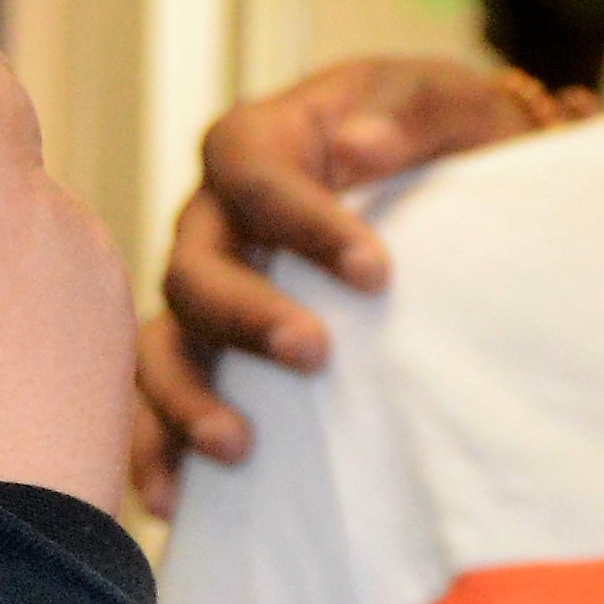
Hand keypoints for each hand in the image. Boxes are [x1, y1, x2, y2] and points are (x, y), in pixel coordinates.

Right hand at [127, 53, 545, 504]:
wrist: (443, 179)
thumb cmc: (440, 137)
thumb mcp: (444, 102)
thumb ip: (410, 115)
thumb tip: (364, 145)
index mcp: (262, 141)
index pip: (249, 167)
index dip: (300, 219)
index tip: (375, 271)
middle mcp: (215, 218)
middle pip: (195, 266)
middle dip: (248, 315)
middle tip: (315, 354)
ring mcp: (206, 289)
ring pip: (163, 342)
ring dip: (189, 396)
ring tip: (239, 447)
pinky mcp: (211, 354)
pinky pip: (159, 402)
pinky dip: (158, 450)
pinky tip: (178, 502)